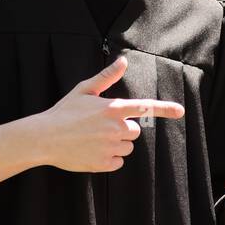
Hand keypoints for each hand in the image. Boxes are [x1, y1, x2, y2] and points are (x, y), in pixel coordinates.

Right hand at [39, 55, 183, 172]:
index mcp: (113, 108)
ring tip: (94, 139)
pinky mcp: (104, 163)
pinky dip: (109, 159)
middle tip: (101, 127)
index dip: (165, 109)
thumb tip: (124, 61)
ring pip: (128, 147)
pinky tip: (92, 151)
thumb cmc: (64, 112)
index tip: (180, 111)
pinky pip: (118, 162)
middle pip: (136, 131)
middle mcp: (115, 128)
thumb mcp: (84, 90)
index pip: (145, 107)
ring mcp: (110, 146)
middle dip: (124, 129)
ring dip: (117, 144)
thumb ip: (107, 77)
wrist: (43, 138)